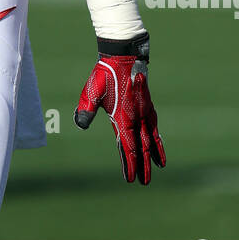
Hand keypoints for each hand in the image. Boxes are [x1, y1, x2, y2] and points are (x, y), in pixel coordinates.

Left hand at [74, 34, 164, 184]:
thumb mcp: (92, 90)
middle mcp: (137, 117)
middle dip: (143, 166)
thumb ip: (86, 108)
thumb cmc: (105, 74)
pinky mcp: (147, 105)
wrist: (123, 57)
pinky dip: (157, 137)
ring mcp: (144, 111)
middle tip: (144, 182)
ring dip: (153, 154)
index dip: (128, 163)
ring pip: (151, 138)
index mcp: (123, 117)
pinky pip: (154, 126)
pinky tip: (157, 142)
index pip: (128, 146)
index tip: (130, 178)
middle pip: (142, 147)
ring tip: (159, 168)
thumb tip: (80, 125)